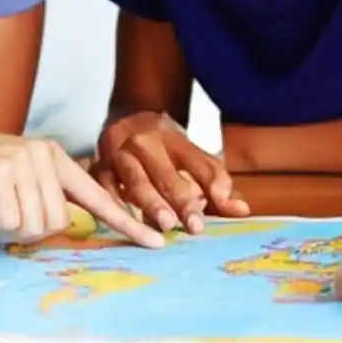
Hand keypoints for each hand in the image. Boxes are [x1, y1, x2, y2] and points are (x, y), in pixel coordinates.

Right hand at [0, 127, 163, 247]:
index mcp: (56, 159)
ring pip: (35, 226)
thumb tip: (60, 225)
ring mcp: (25, 162)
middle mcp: (46, 156)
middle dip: (28, 226)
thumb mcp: (19, 177)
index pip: (99, 197)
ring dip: (7, 224)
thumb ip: (45, 195)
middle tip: (3, 208)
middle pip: (58, 224)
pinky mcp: (1, 173)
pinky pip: (10, 223)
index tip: (155, 243)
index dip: (127, 223)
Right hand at [93, 111, 248, 233]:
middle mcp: (145, 143)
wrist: (124, 117)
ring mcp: (119, 154)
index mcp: (172, 138)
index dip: (210, 183)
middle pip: (165, 173)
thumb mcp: (191, 155)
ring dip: (152, 205)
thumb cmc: (162, 145)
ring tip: (166, 225)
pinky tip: (131, 224)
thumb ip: (215, 182)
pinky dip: (119, 207)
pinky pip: (107, 190)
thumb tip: (242, 210)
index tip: (220, 203)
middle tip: (193, 225)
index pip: (196, 161)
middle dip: (180, 200)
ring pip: (136, 182)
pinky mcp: (99, 168)